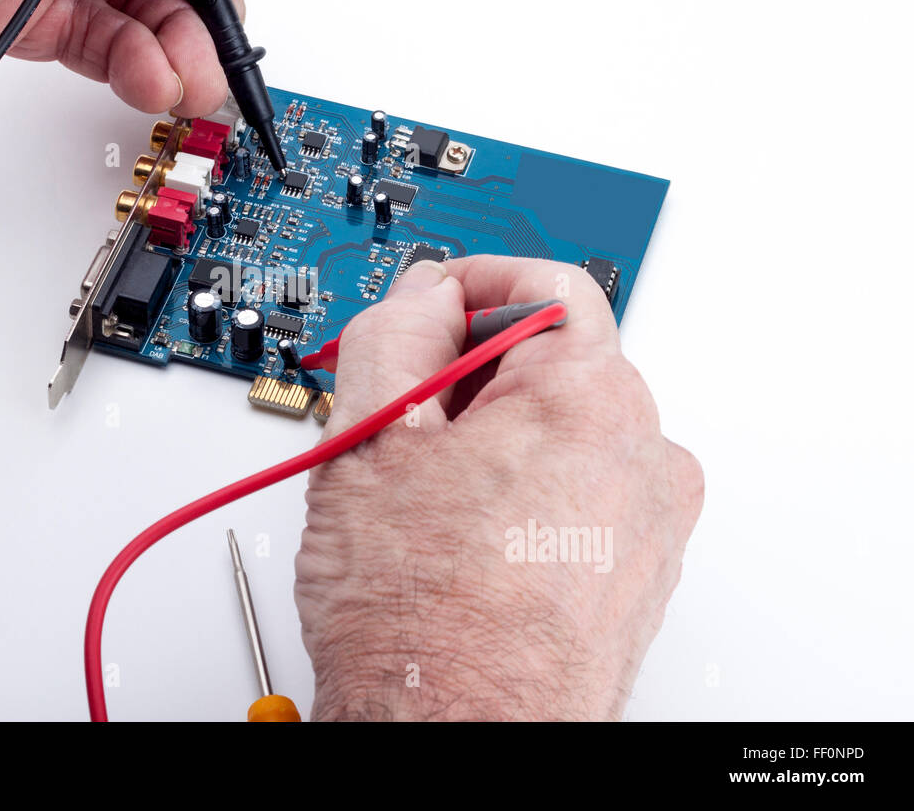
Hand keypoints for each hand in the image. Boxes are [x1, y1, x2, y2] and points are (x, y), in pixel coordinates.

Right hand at [294, 256, 702, 720]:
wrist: (458, 735)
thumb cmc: (422, 619)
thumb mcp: (369, 437)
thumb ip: (394, 331)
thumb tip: (421, 296)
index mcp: (591, 398)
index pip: (543, 284)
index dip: (468, 284)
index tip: (428, 305)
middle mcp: (646, 452)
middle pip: (551, 362)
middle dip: (469, 377)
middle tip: (402, 420)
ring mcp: (651, 520)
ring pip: (560, 433)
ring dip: (492, 442)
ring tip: (425, 503)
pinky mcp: (639, 572)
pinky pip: (578, 495)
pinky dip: (523, 496)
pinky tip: (463, 542)